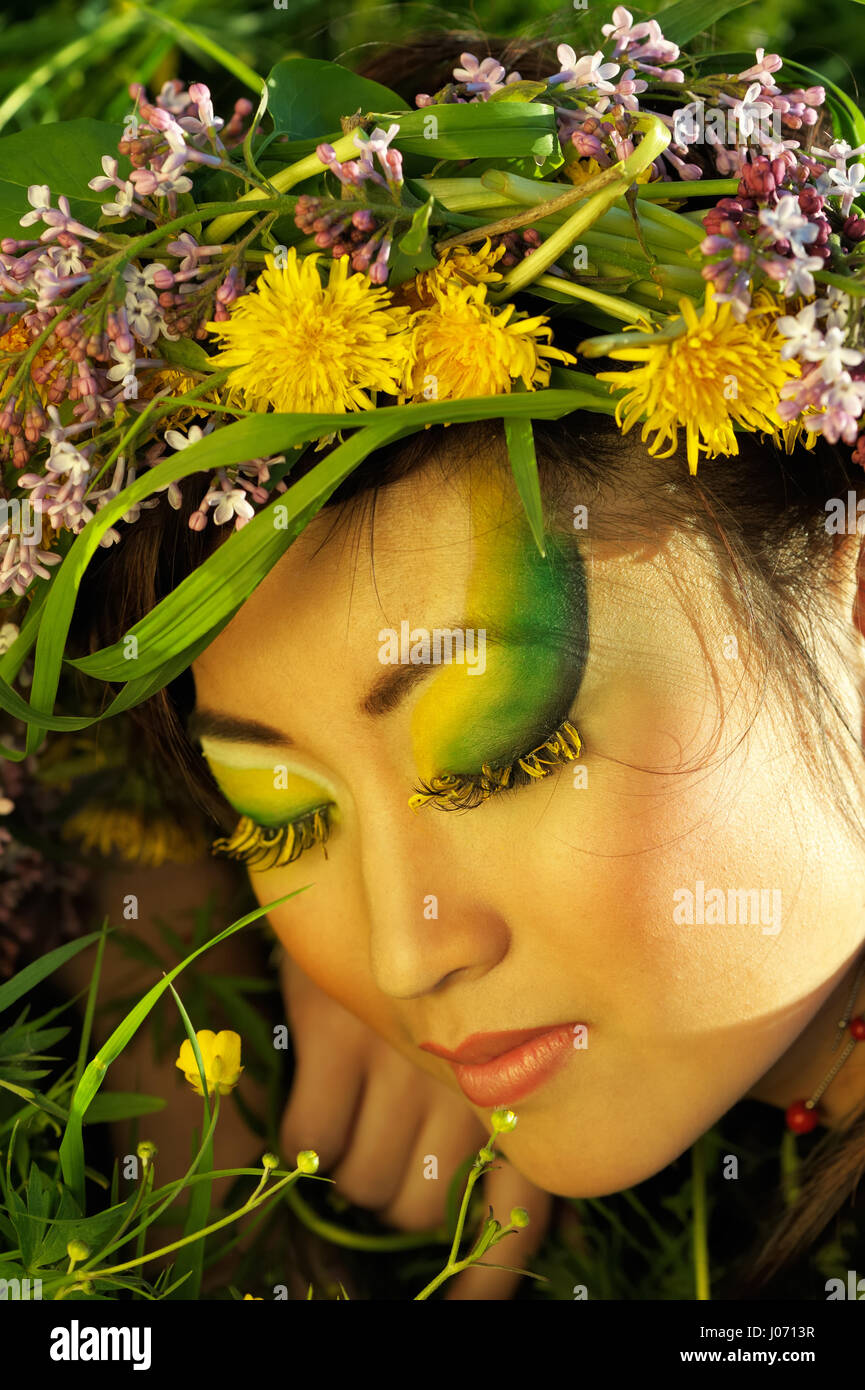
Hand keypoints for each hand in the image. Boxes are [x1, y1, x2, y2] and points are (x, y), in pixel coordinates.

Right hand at [278, 951, 552, 1298]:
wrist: (374, 872)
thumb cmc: (445, 967)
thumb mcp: (487, 1033)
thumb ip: (509, 1110)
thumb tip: (536, 1211)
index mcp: (513, 1082)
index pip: (517, 1208)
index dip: (490, 1276)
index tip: (463, 1310)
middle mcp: (466, 1075)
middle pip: (422, 1209)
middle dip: (398, 1199)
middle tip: (389, 1159)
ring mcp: (400, 1052)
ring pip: (366, 1180)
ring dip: (351, 1171)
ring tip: (354, 1127)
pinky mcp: (338, 1029)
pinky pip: (312, 1137)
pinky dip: (305, 1139)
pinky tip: (318, 1101)